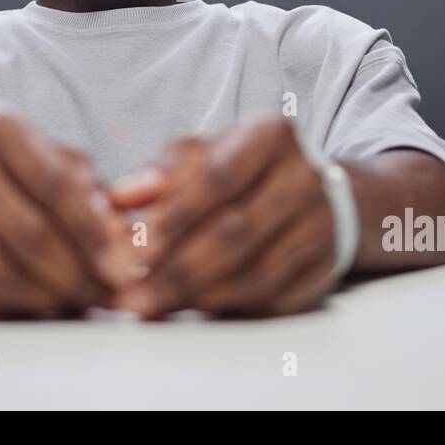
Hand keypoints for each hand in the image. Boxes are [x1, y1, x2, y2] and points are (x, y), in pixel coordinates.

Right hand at [0, 114, 134, 317]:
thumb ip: (94, 192)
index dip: (94, 233)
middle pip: (30, 235)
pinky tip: (43, 302)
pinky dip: (18, 306)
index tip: (123, 268)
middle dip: (77, 274)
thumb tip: (126, 241)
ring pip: (3, 271)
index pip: (55, 185)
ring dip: (51, 296)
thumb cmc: (15, 171)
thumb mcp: (55, 160)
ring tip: (81, 299)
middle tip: (107, 293)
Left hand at [110, 117, 338, 318]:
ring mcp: (321, 223)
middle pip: (238, 230)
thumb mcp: (205, 153)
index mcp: (270, 135)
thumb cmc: (245, 168)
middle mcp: (304, 176)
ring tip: (156, 304)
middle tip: (137, 290)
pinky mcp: (324, 265)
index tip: (137, 247)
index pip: (220, 177)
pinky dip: (230, 307)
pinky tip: (193, 309)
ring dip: (200, 294)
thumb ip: (161, 172)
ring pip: (257, 271)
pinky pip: (274, 297)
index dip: (176, 216)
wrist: (321, 192)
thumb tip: (120, 198)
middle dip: (180, 266)